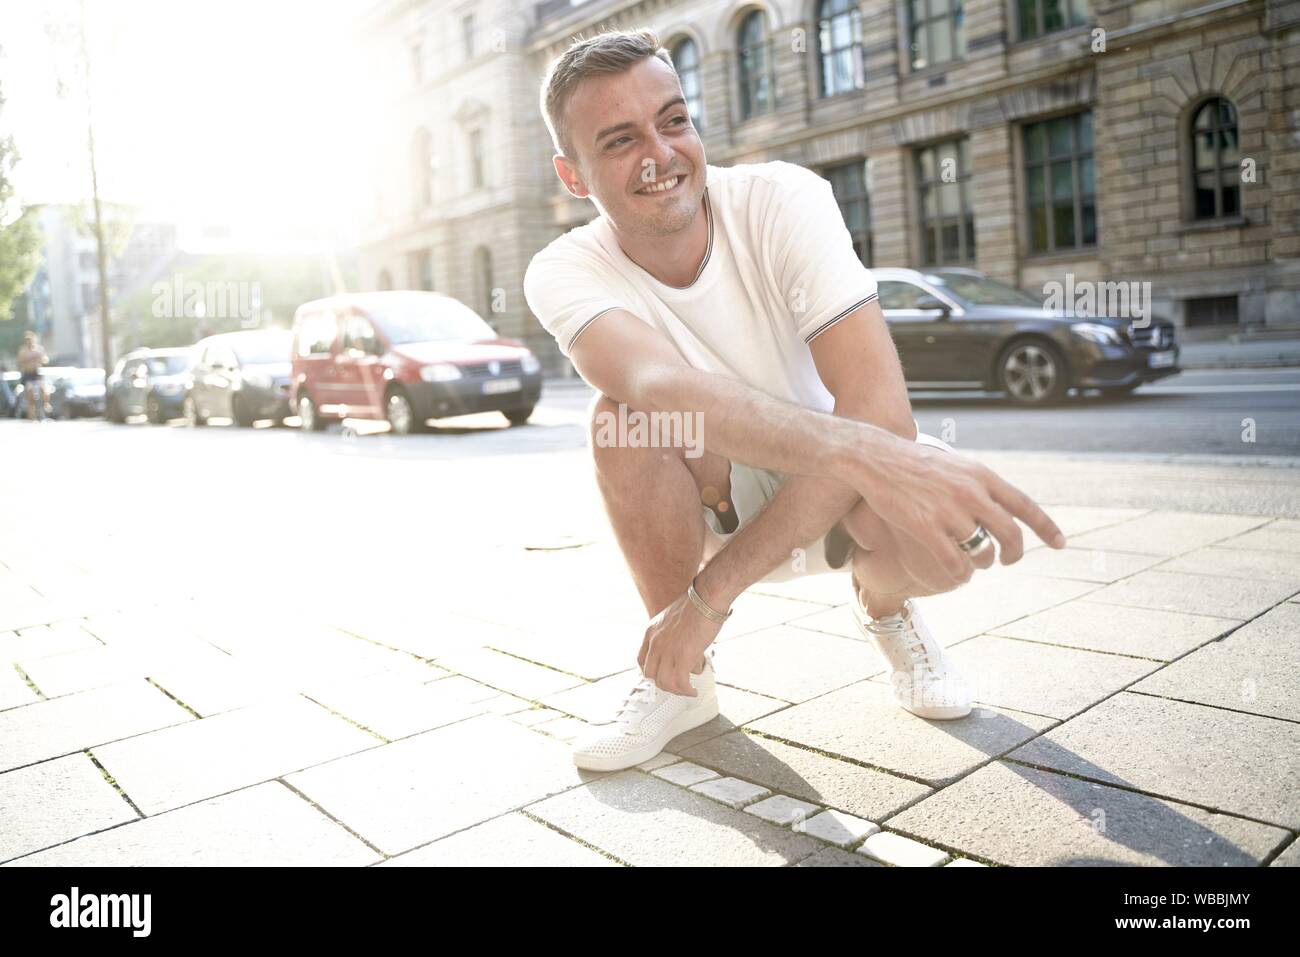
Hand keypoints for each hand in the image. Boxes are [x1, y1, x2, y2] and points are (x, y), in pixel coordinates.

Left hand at [637, 589, 720, 696]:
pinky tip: (693, 690)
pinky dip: (686, 690)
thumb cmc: (696, 604)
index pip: (641, 660)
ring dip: (676, 690)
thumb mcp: (673, 619)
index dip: (650, 673)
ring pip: (664, 682)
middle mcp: (655, 643)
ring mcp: (668, 651)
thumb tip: (683, 650)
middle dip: (664, 684)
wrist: (706, 598)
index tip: (661, 676)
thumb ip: (672, 635)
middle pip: (651, 675)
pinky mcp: (683, 657)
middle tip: (677, 685)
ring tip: (687, 690)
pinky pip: (680, 682)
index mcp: (651, 632)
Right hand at [848, 439, 1065, 586]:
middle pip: (1010, 534)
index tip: (1061, 544)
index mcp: (982, 476)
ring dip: (983, 563)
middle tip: (1009, 561)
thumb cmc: (913, 463)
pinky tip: (958, 576)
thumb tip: (998, 506)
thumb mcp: (955, 466)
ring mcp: (949, 511)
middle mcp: (971, 493)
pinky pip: (954, 562)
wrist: (876, 458)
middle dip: (1014, 554)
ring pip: (983, 552)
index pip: (1024, 506)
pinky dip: (961, 574)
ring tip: (975, 563)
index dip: (1047, 527)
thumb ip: (978, 484)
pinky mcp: (926, 527)